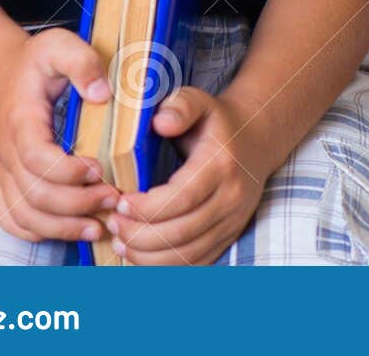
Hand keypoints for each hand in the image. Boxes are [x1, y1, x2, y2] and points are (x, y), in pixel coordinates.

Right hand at [0, 27, 120, 244]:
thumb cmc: (32, 61)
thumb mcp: (59, 45)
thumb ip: (82, 63)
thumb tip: (103, 94)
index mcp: (20, 120)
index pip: (36, 157)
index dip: (68, 171)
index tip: (100, 169)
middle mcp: (3, 152)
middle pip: (33, 194)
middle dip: (76, 204)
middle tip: (113, 199)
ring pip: (22, 215)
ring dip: (60, 227)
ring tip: (98, 225)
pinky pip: (11, 219)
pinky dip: (38, 232)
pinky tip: (69, 229)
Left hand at [107, 88, 266, 264]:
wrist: (256, 139)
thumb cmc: (217, 123)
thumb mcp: (200, 102)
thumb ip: (180, 106)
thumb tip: (160, 123)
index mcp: (221, 165)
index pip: (181, 198)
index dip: (145, 208)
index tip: (119, 202)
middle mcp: (232, 198)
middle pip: (180, 233)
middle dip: (138, 234)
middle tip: (112, 223)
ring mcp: (233, 222)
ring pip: (186, 255)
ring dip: (146, 255)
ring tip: (119, 241)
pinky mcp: (229, 237)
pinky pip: (195, 264)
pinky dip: (164, 267)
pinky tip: (139, 254)